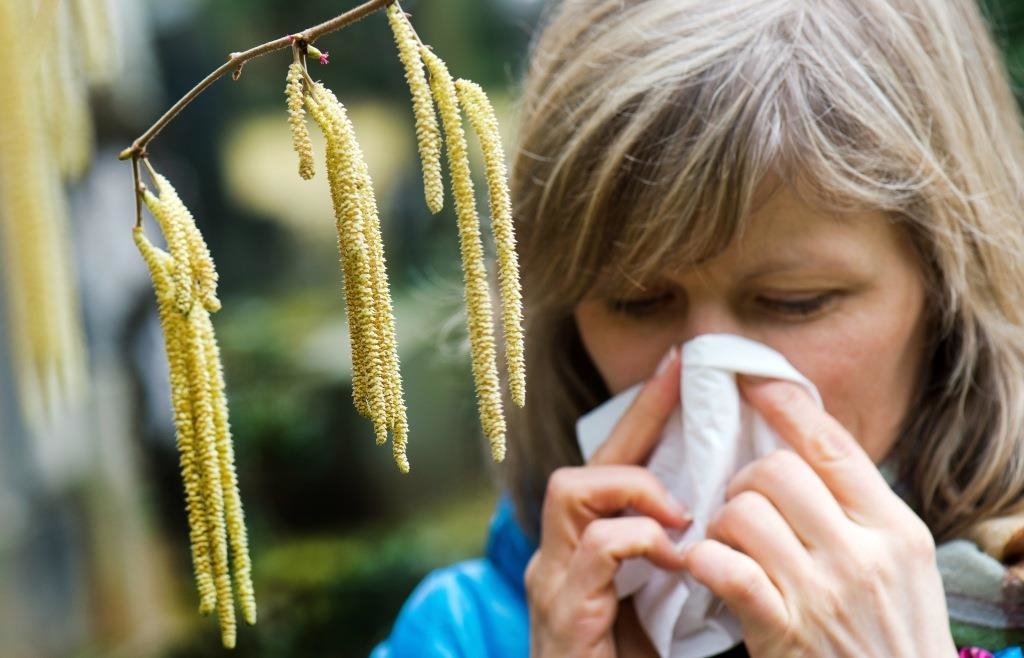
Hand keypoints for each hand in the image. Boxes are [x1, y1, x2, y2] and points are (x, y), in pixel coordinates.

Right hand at [526, 347, 691, 657]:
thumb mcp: (668, 603)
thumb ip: (681, 556)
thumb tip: (725, 508)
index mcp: (592, 549)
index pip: (616, 464)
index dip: (647, 413)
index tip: (684, 368)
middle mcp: (562, 554)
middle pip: (588, 461)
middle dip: (638, 418)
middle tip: (685, 382)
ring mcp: (554, 580)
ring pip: (572, 489)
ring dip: (634, 487)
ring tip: (682, 510)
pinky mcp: (561, 610)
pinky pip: (594, 548)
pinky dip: (637, 540)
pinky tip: (673, 555)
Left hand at [682, 377, 955, 657]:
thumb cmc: (894, 634)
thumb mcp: (901, 565)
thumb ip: (859, 510)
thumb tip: (805, 445)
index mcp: (895, 529)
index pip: (833, 446)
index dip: (786, 404)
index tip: (752, 379)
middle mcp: (861, 554)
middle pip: (777, 470)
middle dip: (745, 479)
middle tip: (743, 505)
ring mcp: (821, 594)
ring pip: (743, 512)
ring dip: (722, 523)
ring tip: (730, 543)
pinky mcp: (782, 631)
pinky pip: (724, 568)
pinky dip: (704, 561)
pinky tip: (708, 569)